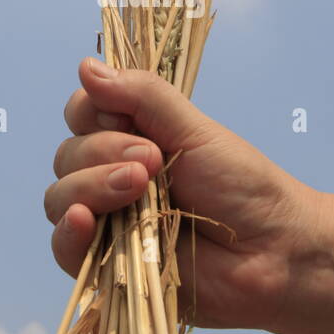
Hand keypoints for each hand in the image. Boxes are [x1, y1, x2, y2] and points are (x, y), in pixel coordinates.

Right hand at [45, 57, 321, 331]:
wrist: (274, 251)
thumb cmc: (243, 186)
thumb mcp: (195, 129)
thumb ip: (142, 96)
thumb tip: (86, 66)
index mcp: (131, 138)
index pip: (80, 113)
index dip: (94, 114)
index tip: (137, 125)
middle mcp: (111, 176)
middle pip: (68, 155)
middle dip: (104, 153)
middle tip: (153, 163)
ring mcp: (107, 221)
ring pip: (60, 198)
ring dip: (91, 187)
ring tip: (138, 191)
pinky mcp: (107, 266)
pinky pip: (63, 248)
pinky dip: (68, 232)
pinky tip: (84, 222)